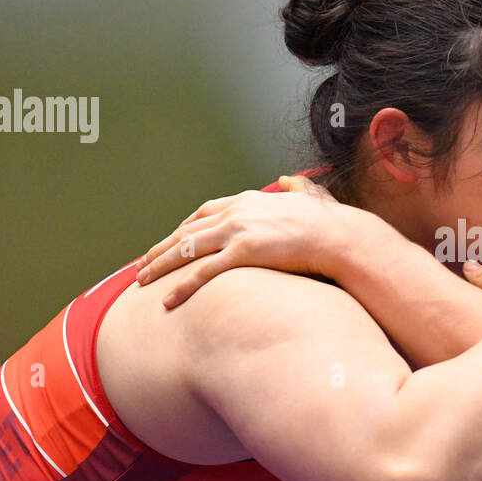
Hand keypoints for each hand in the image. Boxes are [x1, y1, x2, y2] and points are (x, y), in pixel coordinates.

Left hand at [136, 184, 352, 308]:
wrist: (340, 235)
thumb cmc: (329, 222)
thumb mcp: (308, 197)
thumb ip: (295, 189)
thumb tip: (289, 180)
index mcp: (248, 200)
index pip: (204, 212)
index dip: (183, 229)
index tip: (170, 241)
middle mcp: (236, 212)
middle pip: (186, 231)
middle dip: (160, 248)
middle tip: (142, 264)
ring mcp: (237, 231)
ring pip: (185, 250)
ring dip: (159, 266)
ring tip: (141, 283)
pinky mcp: (243, 252)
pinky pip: (203, 272)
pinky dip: (181, 286)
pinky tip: (167, 300)